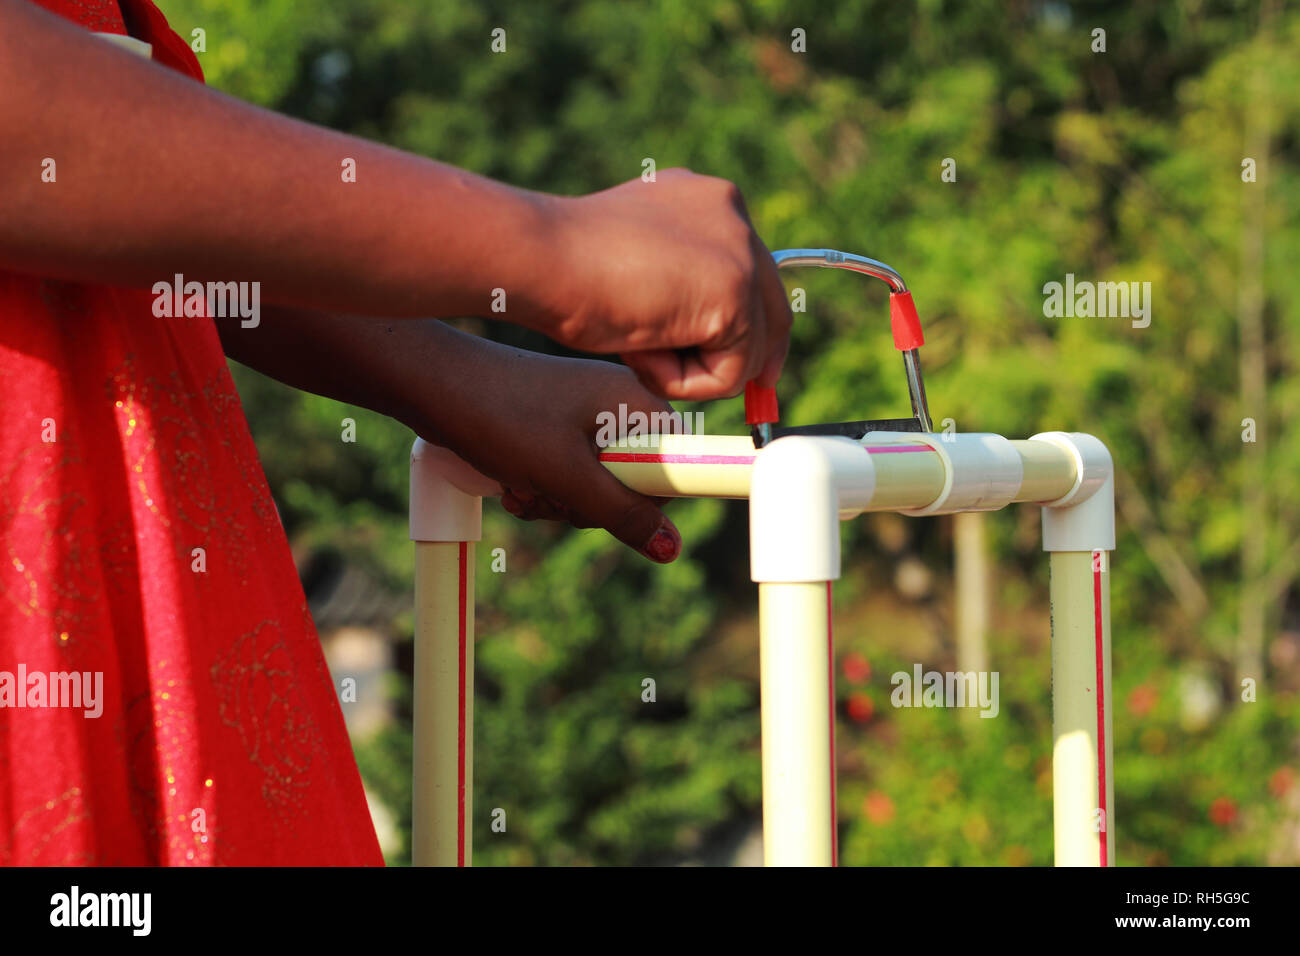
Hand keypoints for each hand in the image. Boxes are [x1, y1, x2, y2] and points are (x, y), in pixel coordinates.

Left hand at [415, 333, 682, 562]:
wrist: (431, 382)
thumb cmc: (499, 416)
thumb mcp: (565, 475)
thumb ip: (620, 514)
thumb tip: (671, 549)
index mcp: (634, 403)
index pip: (676, 467)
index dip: (646, 499)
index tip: (602, 502)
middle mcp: (617, 405)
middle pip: (634, 484)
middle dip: (590, 505)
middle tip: (553, 493)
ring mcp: (585, 415)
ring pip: (595, 486)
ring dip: (559, 501)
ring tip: (522, 486)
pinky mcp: (556, 427)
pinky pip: (567, 475)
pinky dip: (543, 488)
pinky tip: (513, 484)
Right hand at [540, 169, 790, 401]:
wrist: (539, 257)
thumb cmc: (562, 266)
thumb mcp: (635, 262)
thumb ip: (675, 280)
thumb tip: (705, 329)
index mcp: (707, 198)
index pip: (754, 271)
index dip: (752, 327)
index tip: (752, 367)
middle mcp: (732, 212)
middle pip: (773, 308)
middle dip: (758, 360)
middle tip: (757, 395)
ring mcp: (740, 251)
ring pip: (747, 350)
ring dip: (690, 371)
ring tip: (633, 345)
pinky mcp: (735, 294)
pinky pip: (730, 374)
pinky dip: (684, 383)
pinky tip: (639, 349)